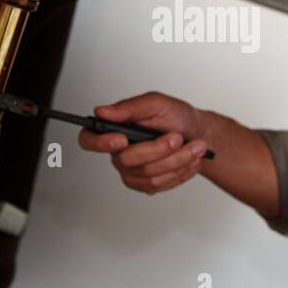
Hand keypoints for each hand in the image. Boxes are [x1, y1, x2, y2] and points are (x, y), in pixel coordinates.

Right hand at [77, 91, 210, 194]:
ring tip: (194, 147)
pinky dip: (179, 172)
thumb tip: (103, 111)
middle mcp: (118, 151)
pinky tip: (188, 160)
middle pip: (127, 160)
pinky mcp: (145, 183)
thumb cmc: (176, 116)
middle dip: (159, 149)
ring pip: (148, 174)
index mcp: (115, 128)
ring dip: (177, 160)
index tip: (122, 139)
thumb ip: (130, 106)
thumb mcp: (157, 103)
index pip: (89, 139)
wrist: (198, 134)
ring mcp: (131, 170)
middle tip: (178, 137)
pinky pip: (158, 184)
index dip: (100, 143)